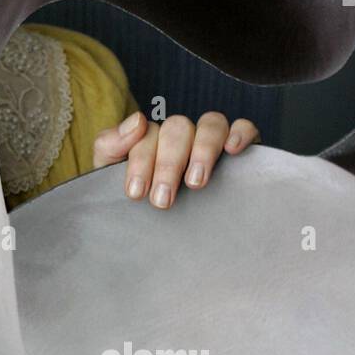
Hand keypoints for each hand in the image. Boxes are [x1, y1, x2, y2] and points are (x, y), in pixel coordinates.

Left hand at [92, 111, 259, 208]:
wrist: (155, 234)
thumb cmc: (139, 198)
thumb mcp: (109, 173)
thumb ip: (110, 145)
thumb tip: (138, 120)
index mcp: (150, 138)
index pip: (146, 135)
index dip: (140, 162)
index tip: (136, 192)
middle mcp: (181, 135)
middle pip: (178, 128)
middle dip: (168, 165)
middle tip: (162, 199)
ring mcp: (210, 138)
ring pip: (211, 124)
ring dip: (203, 151)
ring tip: (195, 182)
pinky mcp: (238, 145)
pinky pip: (245, 127)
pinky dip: (241, 132)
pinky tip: (233, 150)